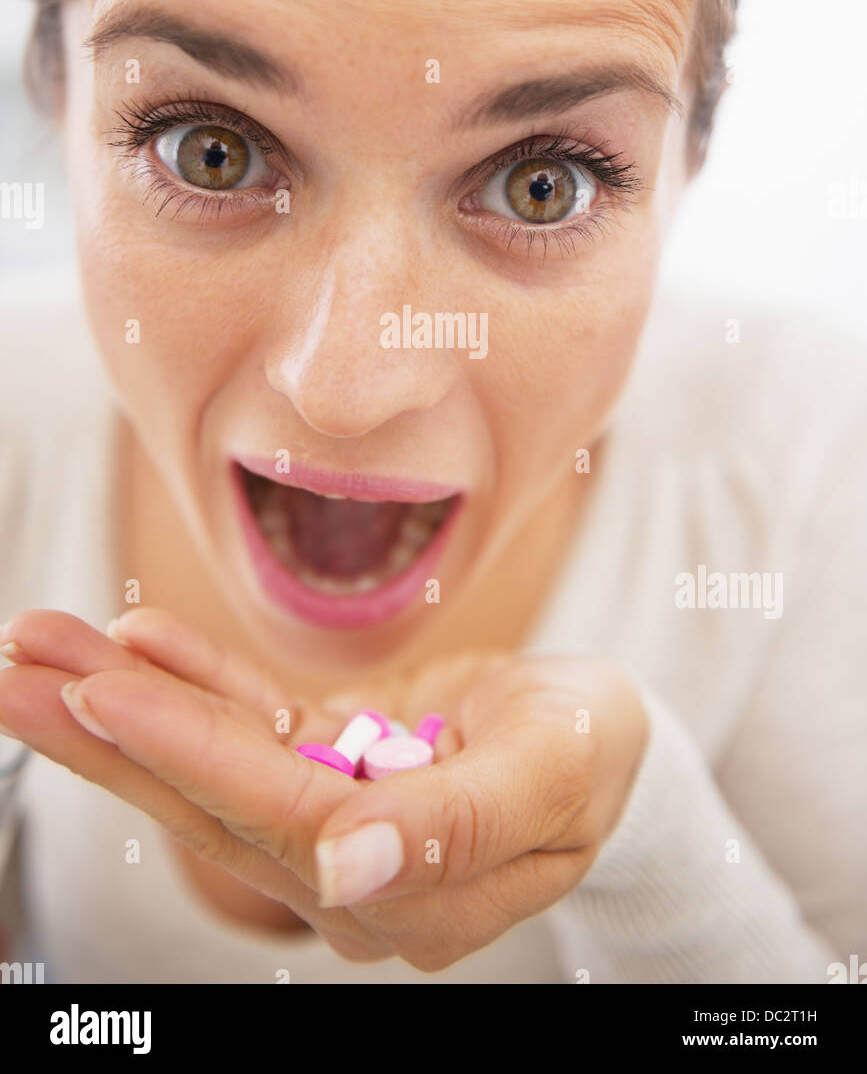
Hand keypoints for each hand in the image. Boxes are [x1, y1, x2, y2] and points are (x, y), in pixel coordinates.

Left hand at [0, 608, 647, 970]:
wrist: (602, 735)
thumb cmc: (598, 754)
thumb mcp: (557, 773)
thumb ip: (459, 828)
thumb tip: (347, 872)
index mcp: (409, 892)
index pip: (280, 817)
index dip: (192, 754)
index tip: (104, 694)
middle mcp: (346, 873)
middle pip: (211, 798)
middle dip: (107, 734)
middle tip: (9, 673)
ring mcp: (327, 819)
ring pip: (210, 758)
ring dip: (120, 702)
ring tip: (32, 649)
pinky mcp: (322, 768)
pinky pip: (246, 723)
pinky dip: (191, 680)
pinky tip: (133, 639)